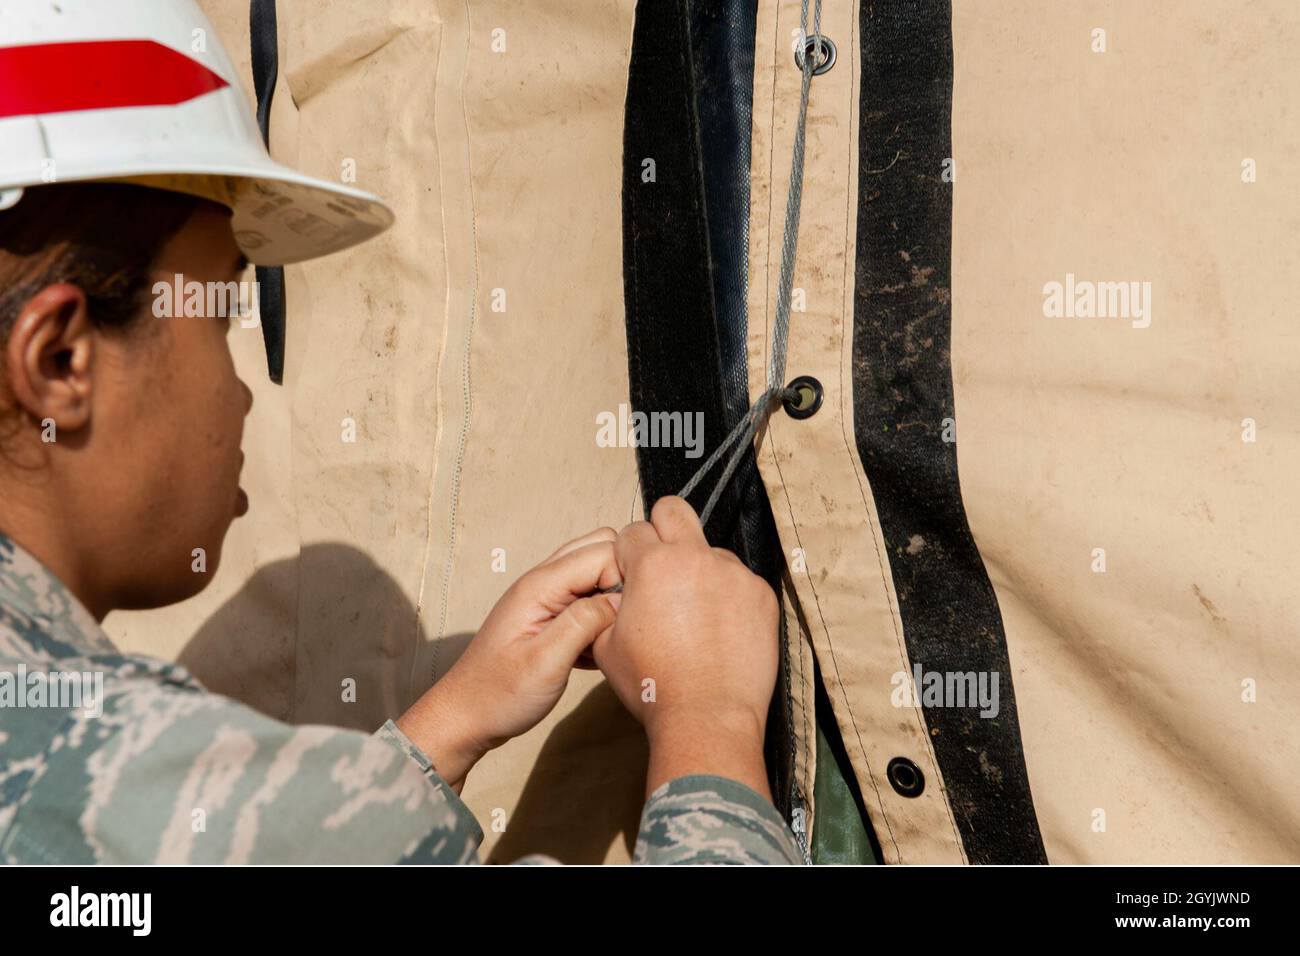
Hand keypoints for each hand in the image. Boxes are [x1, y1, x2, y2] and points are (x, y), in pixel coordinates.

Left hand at [397, 528, 620, 789]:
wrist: (465, 718)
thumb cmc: (499, 694)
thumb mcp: (546, 662)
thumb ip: (584, 622)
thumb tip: (620, 599)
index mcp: (540, 585)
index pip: (602, 552)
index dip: (625, 578)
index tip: (634, 616)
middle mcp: (542, 582)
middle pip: (600, 549)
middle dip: (624, 577)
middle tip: (630, 620)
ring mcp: (544, 599)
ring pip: (594, 574)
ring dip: (613, 597)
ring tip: (616, 636)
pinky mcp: (549, 618)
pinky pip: (586, 600)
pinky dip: (601, 617)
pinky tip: (600, 650)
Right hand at [593, 497, 779, 797]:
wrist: (706, 717)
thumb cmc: (653, 686)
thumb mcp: (605, 645)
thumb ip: (606, 604)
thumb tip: (614, 592)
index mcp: (652, 565)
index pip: (633, 531)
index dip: (628, 555)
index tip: (632, 577)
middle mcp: (695, 558)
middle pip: (674, 510)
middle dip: (662, 529)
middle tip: (661, 567)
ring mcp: (733, 574)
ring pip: (710, 550)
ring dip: (700, 571)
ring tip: (696, 616)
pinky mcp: (761, 594)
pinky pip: (740, 580)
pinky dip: (729, 597)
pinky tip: (721, 630)